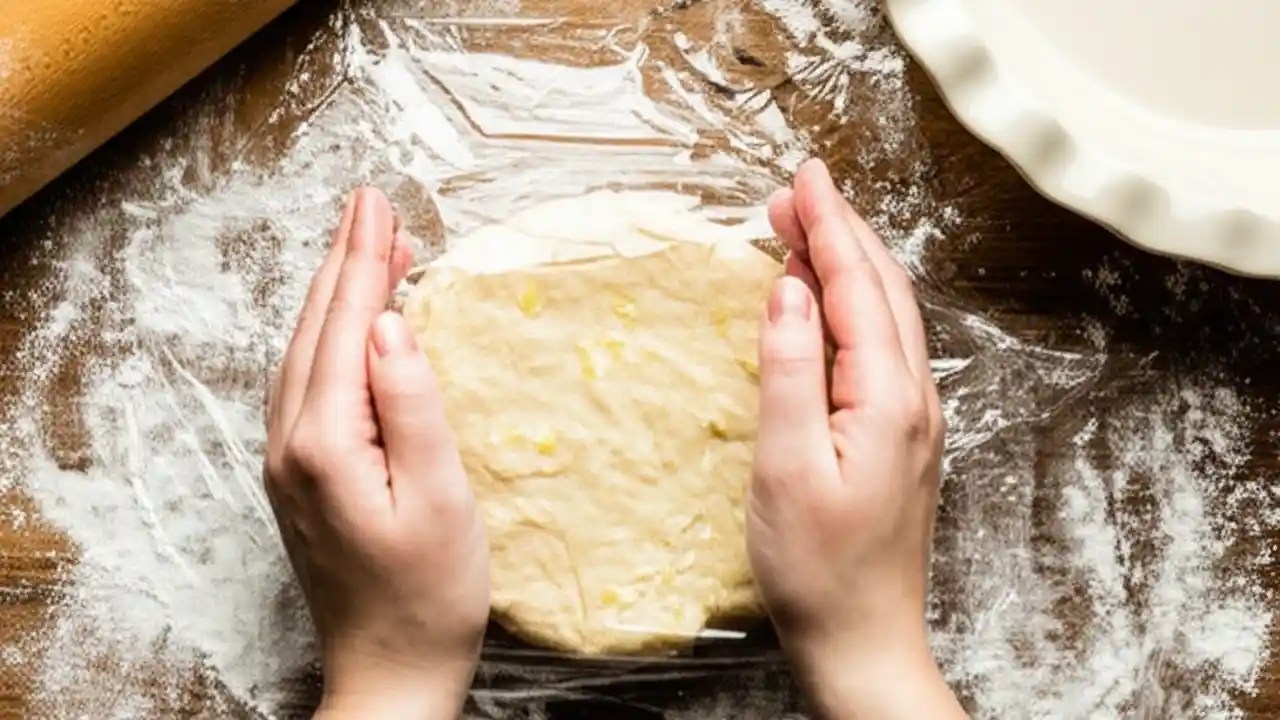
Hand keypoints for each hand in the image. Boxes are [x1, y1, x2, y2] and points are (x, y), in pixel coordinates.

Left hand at [264, 188, 489, 718]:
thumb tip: (389, 323)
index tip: (379, 202)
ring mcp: (289, 461)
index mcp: (326, 442)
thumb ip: (412, 405)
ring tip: (370, 247)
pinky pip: (310, 382)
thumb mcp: (440, 498)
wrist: (391, 672)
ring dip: (337, 293)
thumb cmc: (430, 595)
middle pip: (316, 328)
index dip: (365, 260)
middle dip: (345, 261)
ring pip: (307, 351)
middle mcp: (292, 444)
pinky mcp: (302, 475)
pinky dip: (332, 336)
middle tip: (372, 203)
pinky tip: (354, 324)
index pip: (347, 326)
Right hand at [749, 161, 962, 718]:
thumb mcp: (785, 466)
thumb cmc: (817, 568)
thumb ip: (789, 369)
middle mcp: (914, 399)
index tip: (804, 176)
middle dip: (838, 232)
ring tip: (800, 232)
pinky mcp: (899, 438)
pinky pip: (881, 347)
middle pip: (882, 289)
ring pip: (887, 315)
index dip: (828, 225)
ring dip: (846, 265)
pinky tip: (822, 305)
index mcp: (888, 399)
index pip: (858, 287)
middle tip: (792, 193)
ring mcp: (912, 419)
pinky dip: (851, 307)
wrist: (861, 641)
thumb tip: (788, 288)